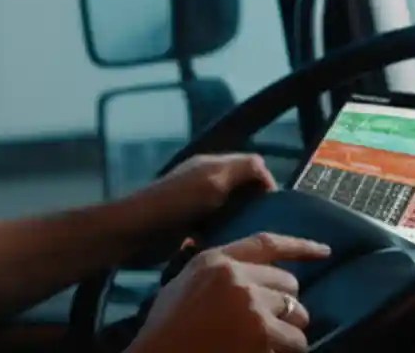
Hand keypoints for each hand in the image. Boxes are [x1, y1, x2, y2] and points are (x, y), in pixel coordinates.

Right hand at [128, 233, 331, 352]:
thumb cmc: (165, 325)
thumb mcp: (180, 282)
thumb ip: (206, 267)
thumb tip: (207, 248)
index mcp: (216, 261)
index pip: (267, 244)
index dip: (300, 246)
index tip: (325, 251)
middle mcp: (237, 277)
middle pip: (288, 284)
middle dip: (285, 304)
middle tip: (270, 321)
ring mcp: (252, 305)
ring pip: (297, 314)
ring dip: (288, 330)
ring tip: (269, 341)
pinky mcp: (262, 333)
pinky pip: (294, 341)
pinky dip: (285, 351)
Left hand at [133, 153, 278, 236]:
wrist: (137, 232)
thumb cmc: (176, 202)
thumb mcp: (214, 179)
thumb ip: (243, 169)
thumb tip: (265, 172)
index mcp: (212, 165)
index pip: (252, 166)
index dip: (267, 183)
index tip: (278, 209)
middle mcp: (205, 181)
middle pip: (242, 190)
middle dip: (255, 206)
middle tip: (267, 228)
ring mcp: (196, 205)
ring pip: (230, 212)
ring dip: (239, 224)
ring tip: (250, 240)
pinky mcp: (188, 228)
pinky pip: (215, 230)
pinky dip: (222, 237)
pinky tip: (227, 249)